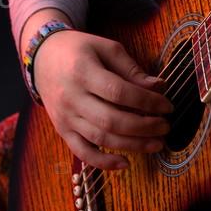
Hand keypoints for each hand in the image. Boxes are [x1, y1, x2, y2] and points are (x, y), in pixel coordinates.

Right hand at [33, 30, 173, 169]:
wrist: (43, 57)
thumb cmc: (80, 49)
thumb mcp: (106, 48)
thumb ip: (131, 68)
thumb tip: (158, 86)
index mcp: (83, 71)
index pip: (119, 92)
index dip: (146, 101)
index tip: (167, 106)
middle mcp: (72, 97)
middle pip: (111, 120)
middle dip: (143, 127)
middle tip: (165, 127)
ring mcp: (65, 117)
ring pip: (100, 138)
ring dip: (132, 145)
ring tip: (156, 144)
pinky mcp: (62, 130)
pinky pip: (82, 152)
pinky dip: (104, 162)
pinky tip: (126, 163)